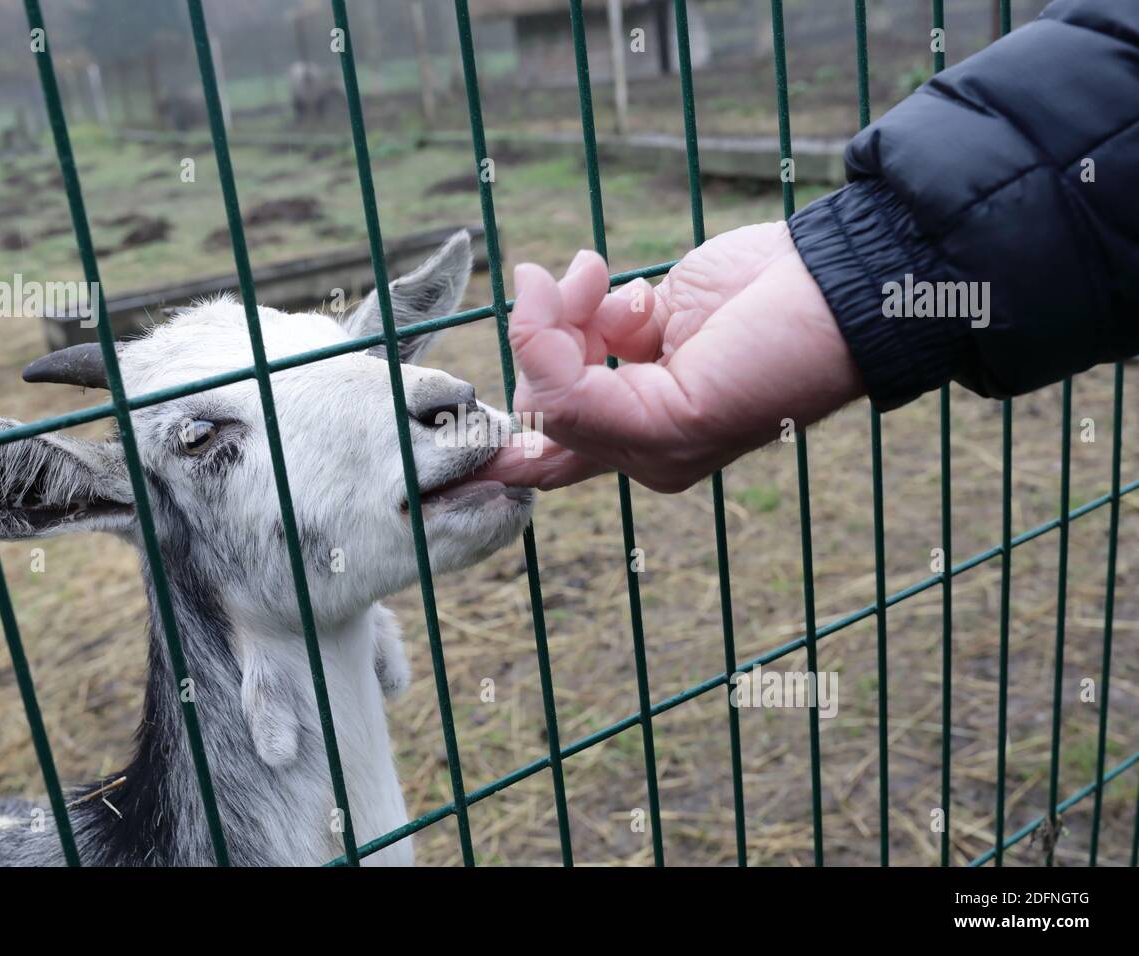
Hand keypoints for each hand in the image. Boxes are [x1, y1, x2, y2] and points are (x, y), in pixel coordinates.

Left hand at [478, 221, 864, 492]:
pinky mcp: (647, 310)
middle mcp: (636, 413)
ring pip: (555, 342)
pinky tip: (627, 285)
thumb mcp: (675, 414)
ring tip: (590, 273)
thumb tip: (520, 342)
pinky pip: (587, 304)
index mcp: (645, 454)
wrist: (836, 290)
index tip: (445, 452)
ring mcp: (639, 359)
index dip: (496, 452)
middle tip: (548, 291)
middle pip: (541, 389)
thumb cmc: (772, 368)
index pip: (544, 459)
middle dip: (537, 342)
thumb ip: (579, 400)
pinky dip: (591, 290)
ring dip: (560, 305)